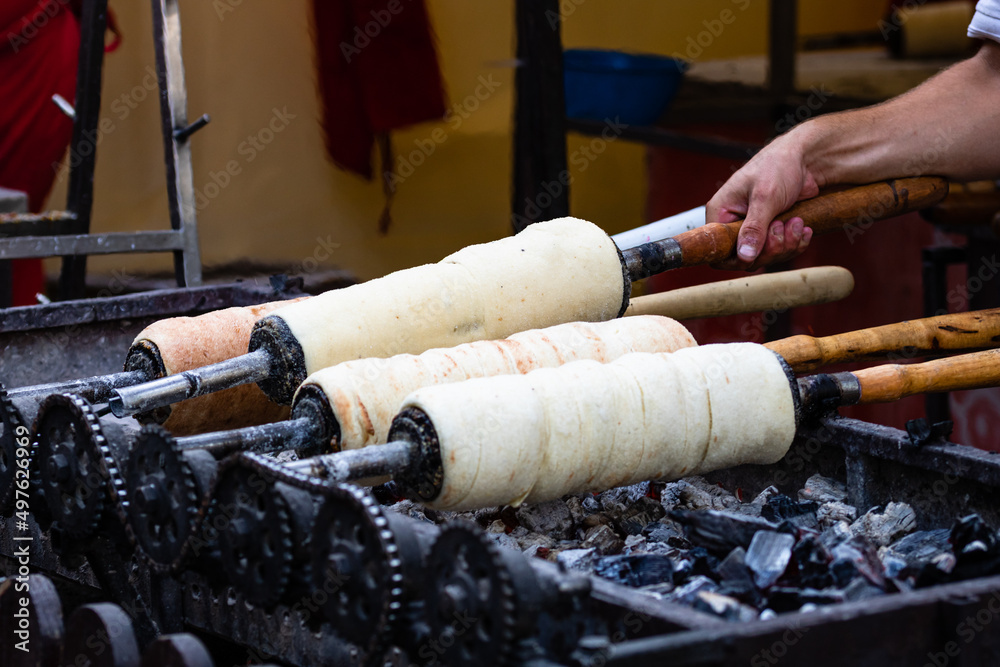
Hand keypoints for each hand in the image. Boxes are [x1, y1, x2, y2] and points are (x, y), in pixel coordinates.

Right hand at [707, 136, 821, 269]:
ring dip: (786, 244)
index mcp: (721, 213)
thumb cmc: (778, 167)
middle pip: (745, 257)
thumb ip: (754, 228)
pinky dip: (795, 243)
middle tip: (783, 226)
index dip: (737, 258)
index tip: (757, 252)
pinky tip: (803, 227)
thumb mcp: (765, 197)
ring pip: (766, 256)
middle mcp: (734, 224)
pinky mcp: (772, 231)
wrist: (805, 160)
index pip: (718, 249)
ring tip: (797, 222)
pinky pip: (781, 251)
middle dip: (770, 248)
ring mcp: (754, 229)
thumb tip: (744, 256)